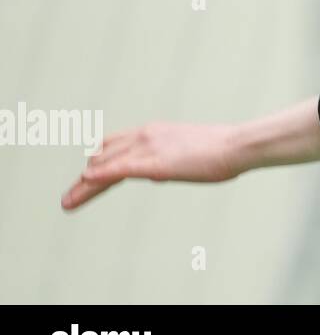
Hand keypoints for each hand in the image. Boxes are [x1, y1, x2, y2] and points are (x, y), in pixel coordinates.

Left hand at [61, 121, 244, 210]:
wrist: (237, 145)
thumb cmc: (223, 151)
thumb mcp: (188, 154)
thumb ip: (168, 161)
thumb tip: (156, 173)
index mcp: (155, 132)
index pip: (115, 146)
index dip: (98, 164)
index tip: (84, 180)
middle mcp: (146, 135)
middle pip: (103, 157)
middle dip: (84, 180)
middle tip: (69, 200)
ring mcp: (148, 148)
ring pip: (105, 165)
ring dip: (84, 185)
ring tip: (68, 202)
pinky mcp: (154, 163)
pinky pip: (118, 169)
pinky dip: (100, 176)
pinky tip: (85, 181)